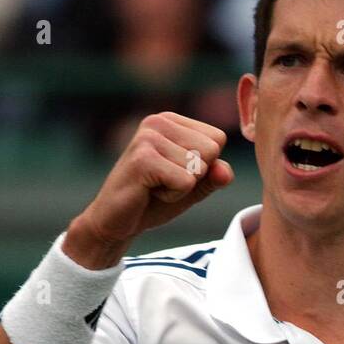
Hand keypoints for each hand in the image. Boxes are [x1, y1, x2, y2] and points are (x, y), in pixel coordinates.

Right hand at [66, 112, 234, 264]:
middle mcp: (159, 121)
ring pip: (199, 168)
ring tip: (154, 187)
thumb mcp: (192, 188)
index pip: (218, 139)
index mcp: (171, 121)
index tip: (173, 174)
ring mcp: (149, 137)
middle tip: (163, 183)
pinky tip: (149, 192)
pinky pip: (185, 182)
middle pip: (211, 151)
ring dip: (181, 189)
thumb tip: (226, 171)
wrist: (116, 222)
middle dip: (194, 177)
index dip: (204, 167)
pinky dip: (172, 196)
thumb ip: (214, 177)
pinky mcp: (143, 159)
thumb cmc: (153, 201)